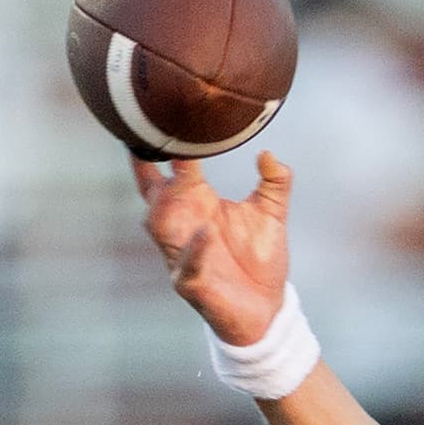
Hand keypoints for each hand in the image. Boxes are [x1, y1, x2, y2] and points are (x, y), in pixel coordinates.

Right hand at [131, 150, 291, 345]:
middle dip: (148, 167)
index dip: (165, 144)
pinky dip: (195, 249)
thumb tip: (269, 154)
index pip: (171, 168)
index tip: (163, 114)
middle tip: (152, 139)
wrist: (268, 310)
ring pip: (160, 225)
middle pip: (153, 191)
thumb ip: (275, 183)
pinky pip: (188, 265)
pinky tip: (206, 232)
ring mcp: (181, 254)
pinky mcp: (191, 283)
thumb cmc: (259, 260)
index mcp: (195, 203)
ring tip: (180, 182)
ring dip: (167, 205)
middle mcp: (181, 225)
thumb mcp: (272, 215)